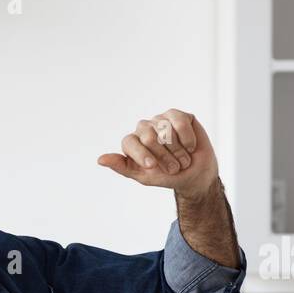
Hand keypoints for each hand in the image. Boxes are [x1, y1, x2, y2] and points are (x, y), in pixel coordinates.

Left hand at [97, 110, 218, 199]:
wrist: (194, 175)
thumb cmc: (166, 176)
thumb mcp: (142, 176)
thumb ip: (121, 166)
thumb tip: (100, 160)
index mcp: (132, 142)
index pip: (129, 142)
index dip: (142, 155)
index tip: (152, 166)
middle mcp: (144, 128)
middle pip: (149, 137)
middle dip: (164, 157)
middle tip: (173, 168)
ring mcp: (161, 120)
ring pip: (166, 131)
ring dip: (177, 151)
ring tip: (182, 159)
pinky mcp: (179, 116)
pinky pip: (181, 122)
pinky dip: (187, 138)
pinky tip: (190, 146)